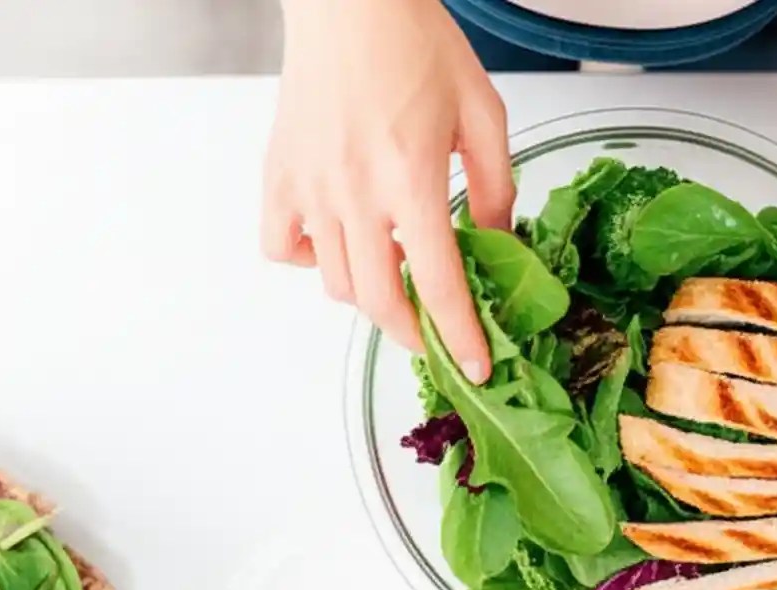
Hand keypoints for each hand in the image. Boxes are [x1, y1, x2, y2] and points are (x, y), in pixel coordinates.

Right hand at [261, 0, 513, 382]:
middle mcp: (354, 193)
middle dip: (415, 335)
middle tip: (438, 338)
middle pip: (380, 301)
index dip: (461, 335)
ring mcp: (309, 188)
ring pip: (336, 283)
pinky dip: (312, 262)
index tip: (476, 367)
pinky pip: (284, 248)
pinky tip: (341, 244)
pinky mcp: (278, 175)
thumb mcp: (483, 113)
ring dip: (373, 297)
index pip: (440, 283)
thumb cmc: (417, 44)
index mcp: (410, 178)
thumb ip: (493, 187)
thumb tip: (498, 244)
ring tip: (398, 279)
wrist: (351, 1)